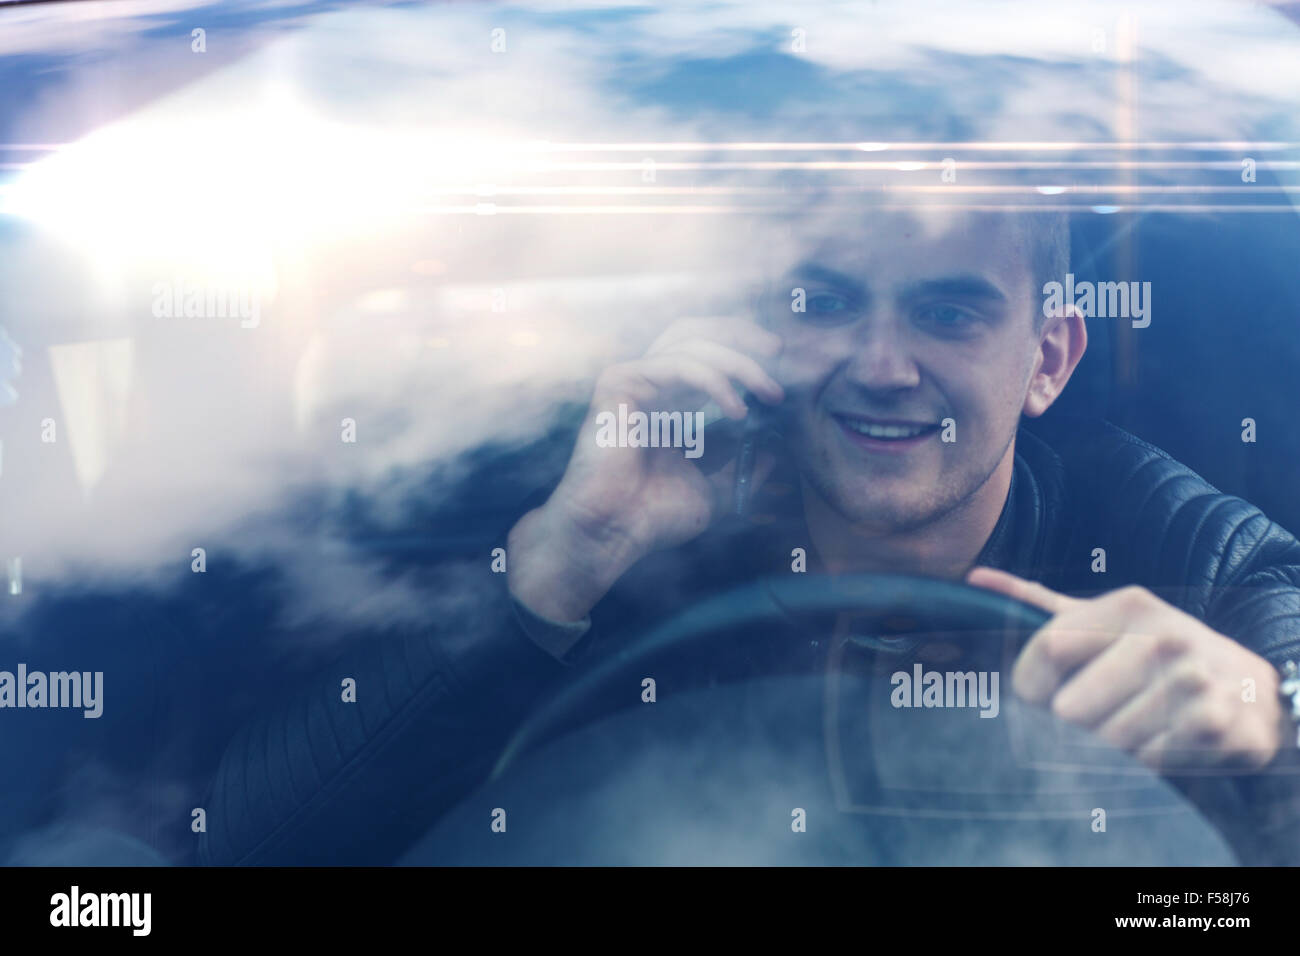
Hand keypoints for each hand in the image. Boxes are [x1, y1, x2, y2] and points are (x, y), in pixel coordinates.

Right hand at [508, 317, 783, 621]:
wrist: (613, 534)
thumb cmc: (653, 517)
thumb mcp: (716, 489)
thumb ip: (742, 465)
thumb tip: (776, 446)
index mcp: (668, 402)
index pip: (705, 354)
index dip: (743, 351)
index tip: (781, 367)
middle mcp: (649, 385)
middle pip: (696, 332)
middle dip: (741, 336)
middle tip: (777, 352)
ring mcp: (631, 380)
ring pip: (691, 345)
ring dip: (738, 364)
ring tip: (769, 393)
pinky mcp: (618, 383)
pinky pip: (675, 364)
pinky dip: (713, 381)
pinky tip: (737, 410)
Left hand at [966, 566, 1286, 771]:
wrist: (1248, 686)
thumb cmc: (1156, 652)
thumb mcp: (1103, 622)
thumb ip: (1037, 605)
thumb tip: (975, 579)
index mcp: (1129, 606)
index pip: (1046, 653)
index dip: (1030, 688)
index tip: (1038, 698)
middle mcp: (1165, 637)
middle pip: (1071, 709)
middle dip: (1070, 725)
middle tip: (1092, 716)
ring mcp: (1195, 681)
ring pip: (1106, 743)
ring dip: (1106, 748)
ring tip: (1129, 724)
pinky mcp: (1218, 727)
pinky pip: (1144, 764)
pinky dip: (1142, 763)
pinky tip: (1159, 740)